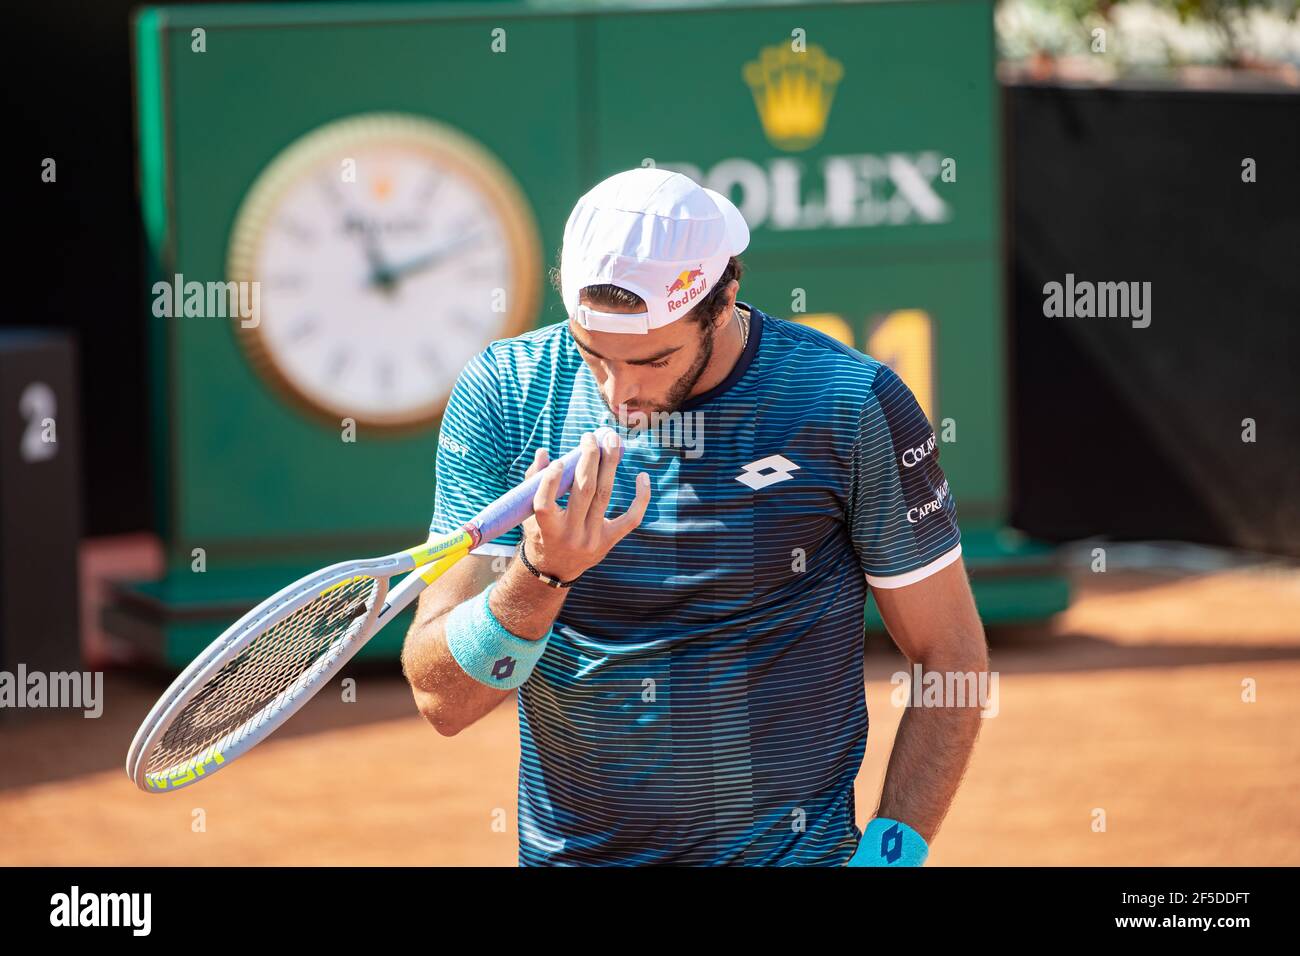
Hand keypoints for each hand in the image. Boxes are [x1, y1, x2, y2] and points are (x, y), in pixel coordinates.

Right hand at [519, 431, 649, 581]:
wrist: (556, 569)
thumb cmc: (540, 534)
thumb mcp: (529, 514)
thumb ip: (534, 482)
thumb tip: (544, 452)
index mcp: (547, 530)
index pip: (545, 505)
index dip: (551, 483)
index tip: (558, 461)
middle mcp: (571, 535)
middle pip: (584, 492)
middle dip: (589, 459)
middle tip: (591, 437)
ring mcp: (593, 539)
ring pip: (605, 496)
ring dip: (610, 465)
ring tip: (612, 441)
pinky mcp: (610, 541)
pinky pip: (631, 518)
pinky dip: (640, 498)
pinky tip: (642, 476)